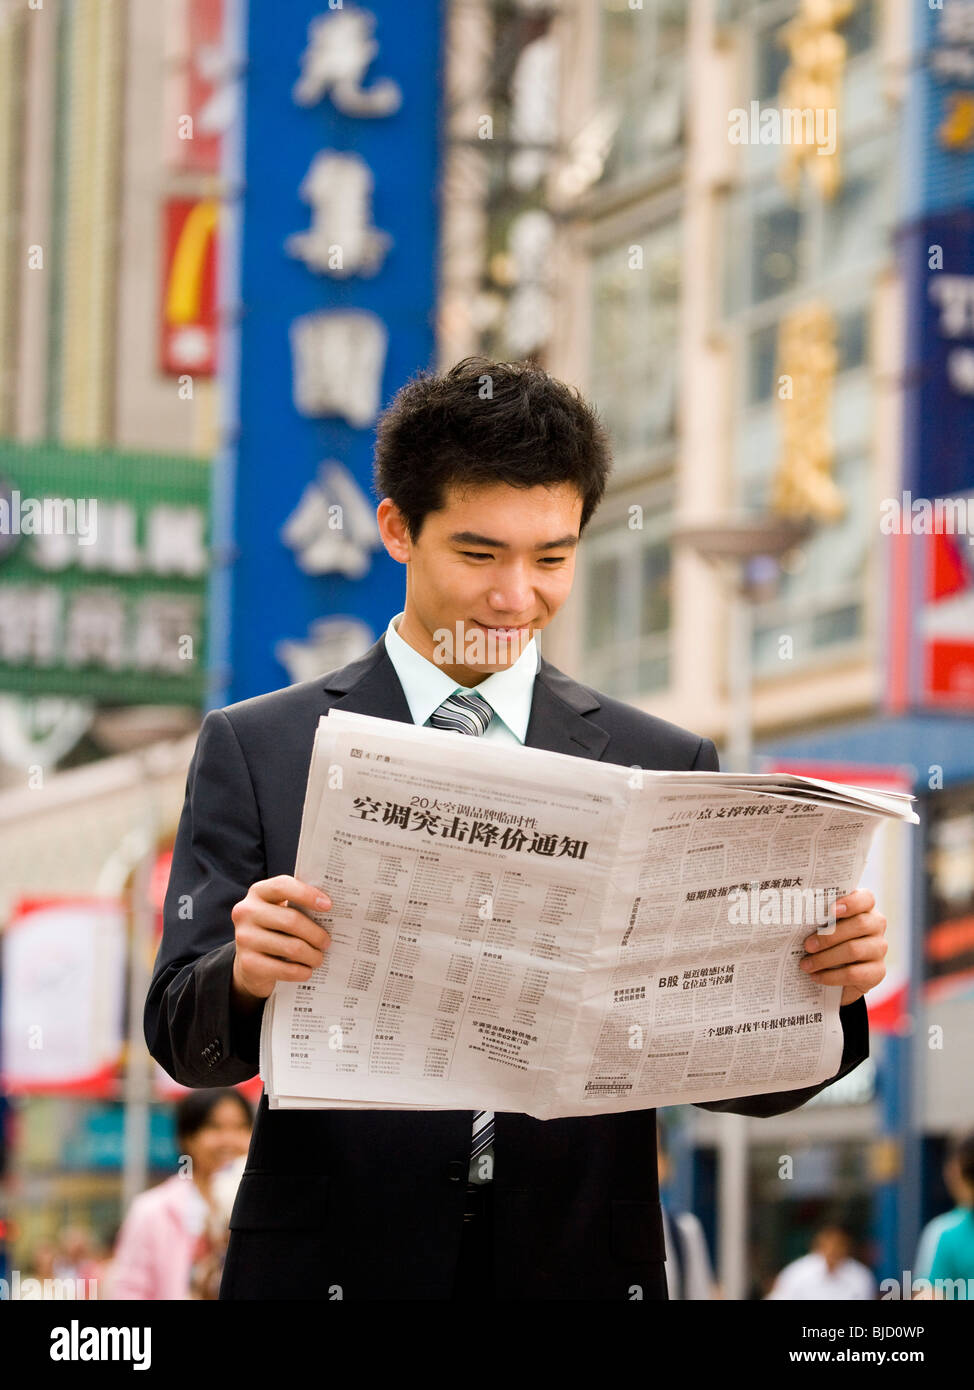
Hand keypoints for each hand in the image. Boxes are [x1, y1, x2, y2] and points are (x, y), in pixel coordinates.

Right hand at [231, 874, 331, 1002]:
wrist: (249, 962)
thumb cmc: (274, 930)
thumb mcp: (281, 912)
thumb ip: (299, 906)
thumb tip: (332, 911)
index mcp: (258, 892)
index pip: (283, 886)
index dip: (307, 894)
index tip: (328, 905)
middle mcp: (245, 912)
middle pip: (291, 921)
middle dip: (316, 934)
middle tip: (327, 942)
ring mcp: (244, 938)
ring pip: (292, 947)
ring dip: (312, 955)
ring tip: (319, 958)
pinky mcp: (247, 963)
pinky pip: (285, 969)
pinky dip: (302, 971)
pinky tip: (307, 971)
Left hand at [799, 888, 887, 1007]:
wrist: (838, 976)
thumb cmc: (826, 941)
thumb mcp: (822, 927)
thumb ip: (817, 917)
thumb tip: (793, 913)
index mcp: (864, 908)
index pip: (866, 899)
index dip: (851, 902)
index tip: (830, 910)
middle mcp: (876, 926)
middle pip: (860, 924)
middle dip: (829, 936)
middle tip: (806, 945)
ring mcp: (879, 949)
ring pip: (854, 950)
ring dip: (825, 958)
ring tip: (805, 965)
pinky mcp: (877, 972)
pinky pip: (854, 973)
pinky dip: (831, 976)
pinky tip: (816, 977)